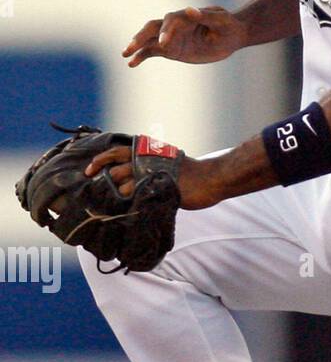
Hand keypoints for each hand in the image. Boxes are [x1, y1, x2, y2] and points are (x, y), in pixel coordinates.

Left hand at [84, 145, 220, 209]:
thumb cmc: (191, 172)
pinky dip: (127, 204)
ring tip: (109, 205)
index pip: (116, 152)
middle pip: (115, 170)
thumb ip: (150, 167)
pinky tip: (124, 210)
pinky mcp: (156, 188)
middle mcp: (145, 160)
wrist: (209, 178)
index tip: (88, 170)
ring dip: (114, 195)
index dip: (100, 160)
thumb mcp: (167, 162)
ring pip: (121, 185)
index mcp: (147, 151)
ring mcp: (150, 174)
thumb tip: (132, 178)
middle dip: (101, 181)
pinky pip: (134, 197)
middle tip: (92, 191)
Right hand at [123, 6, 247, 67]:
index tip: (164, 43)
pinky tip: (131, 63)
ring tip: (125, 55)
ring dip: (137, 45)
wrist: (232, 36)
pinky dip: (142, 56)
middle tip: (132, 47)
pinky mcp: (171, 49)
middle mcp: (175, 25)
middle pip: (153, 27)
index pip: (171, 20)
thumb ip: (206, 16)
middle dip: (142, 36)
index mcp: (186, 16)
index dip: (166, 30)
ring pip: (149, 39)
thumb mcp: (222, 21)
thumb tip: (189, 9)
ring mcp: (172, 37)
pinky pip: (153, 51)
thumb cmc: (229, 25)